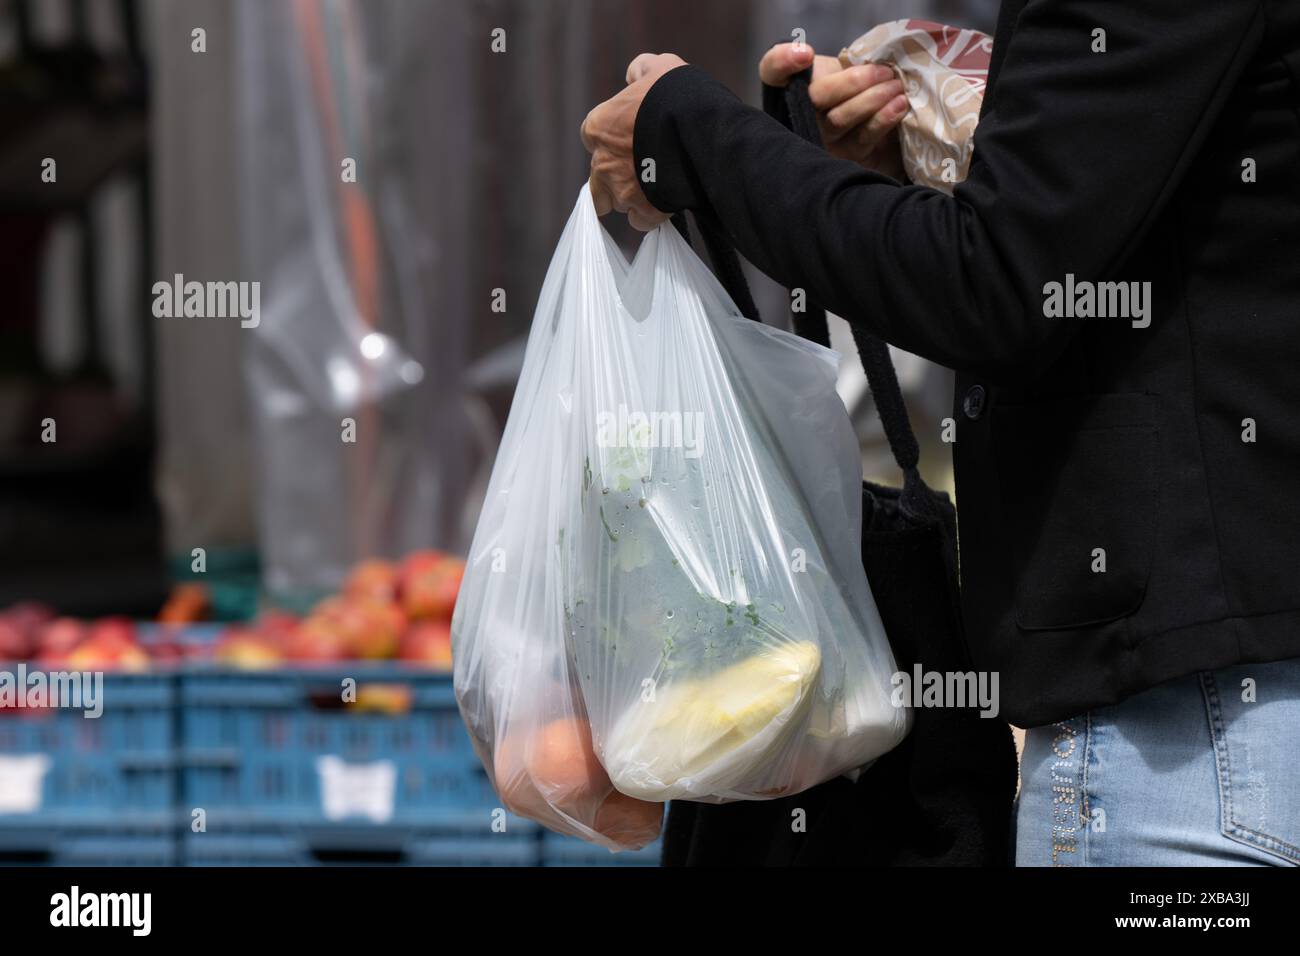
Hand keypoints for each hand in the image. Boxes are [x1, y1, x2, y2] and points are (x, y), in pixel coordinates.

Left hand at [582, 53, 686, 230]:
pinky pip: (641, 222)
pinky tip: (665, 204)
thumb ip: (639, 70)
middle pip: (600, 177)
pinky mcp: (644, 212)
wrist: (700, 130)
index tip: (630, 139)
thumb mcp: (658, 67)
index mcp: (598, 127)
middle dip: (617, 175)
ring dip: (633, 197)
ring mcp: (622, 191)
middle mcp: (602, 162)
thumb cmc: (676, 95)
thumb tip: (633, 76)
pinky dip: (650, 216)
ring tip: (659, 185)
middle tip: (642, 169)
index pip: (593, 137)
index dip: (612, 139)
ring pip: (619, 202)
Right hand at [760, 42, 907, 179]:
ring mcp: (820, 137)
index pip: (773, 70)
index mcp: (795, 83)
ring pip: (839, 118)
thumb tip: (863, 61)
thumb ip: (842, 62)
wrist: (880, 118)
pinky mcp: (844, 156)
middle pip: (817, 97)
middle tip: (885, 72)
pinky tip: (899, 105)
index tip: (806, 54)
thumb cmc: (859, 86)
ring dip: (872, 99)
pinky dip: (883, 119)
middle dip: (854, 82)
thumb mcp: (846, 65)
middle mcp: (800, 113)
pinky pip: (862, 138)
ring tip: (895, 86)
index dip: (782, 61)